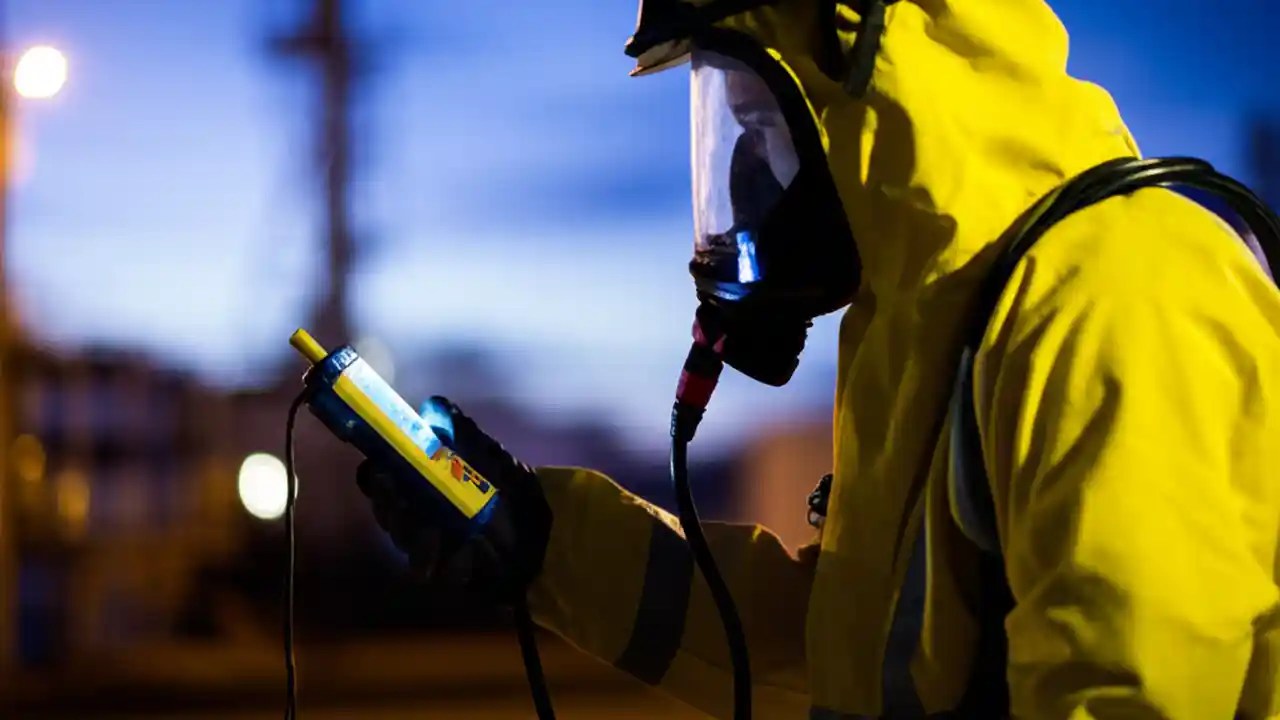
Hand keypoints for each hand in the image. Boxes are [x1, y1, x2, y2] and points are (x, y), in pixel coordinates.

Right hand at [356, 396, 551, 600]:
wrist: (548, 533)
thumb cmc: (515, 490)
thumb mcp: (493, 455)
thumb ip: (463, 432)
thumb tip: (435, 405)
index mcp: (422, 482)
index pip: (381, 478)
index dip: (376, 475)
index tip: (384, 471)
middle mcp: (418, 513)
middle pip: (386, 511)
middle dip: (390, 506)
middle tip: (402, 499)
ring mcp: (430, 546)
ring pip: (403, 542)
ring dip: (413, 536)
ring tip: (434, 531)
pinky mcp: (445, 573)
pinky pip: (432, 571)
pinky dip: (446, 561)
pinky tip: (465, 551)